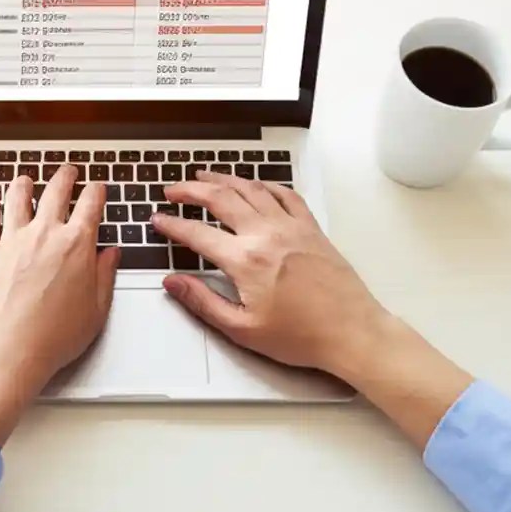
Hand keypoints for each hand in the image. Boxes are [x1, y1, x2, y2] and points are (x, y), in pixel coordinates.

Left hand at [0, 166, 118, 445]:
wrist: (9, 352)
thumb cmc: (53, 337)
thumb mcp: (96, 310)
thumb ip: (105, 275)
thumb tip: (111, 254)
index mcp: (76, 245)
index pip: (90, 206)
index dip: (97, 192)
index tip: (98, 187)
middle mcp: (44, 235)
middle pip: (55, 193)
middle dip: (65, 177)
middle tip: (69, 171)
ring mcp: (12, 242)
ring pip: (17, 200)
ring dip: (24, 185)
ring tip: (26, 178)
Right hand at [151, 171, 387, 375]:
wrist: (352, 332)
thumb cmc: (301, 336)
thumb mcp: (242, 328)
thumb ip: (202, 302)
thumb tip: (173, 283)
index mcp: (245, 261)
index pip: (197, 233)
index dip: (172, 224)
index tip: (158, 219)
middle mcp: (266, 235)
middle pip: (220, 198)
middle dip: (191, 190)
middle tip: (173, 190)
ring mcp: (291, 227)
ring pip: (251, 189)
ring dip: (223, 178)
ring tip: (204, 176)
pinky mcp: (311, 229)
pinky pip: (285, 195)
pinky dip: (265, 185)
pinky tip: (255, 184)